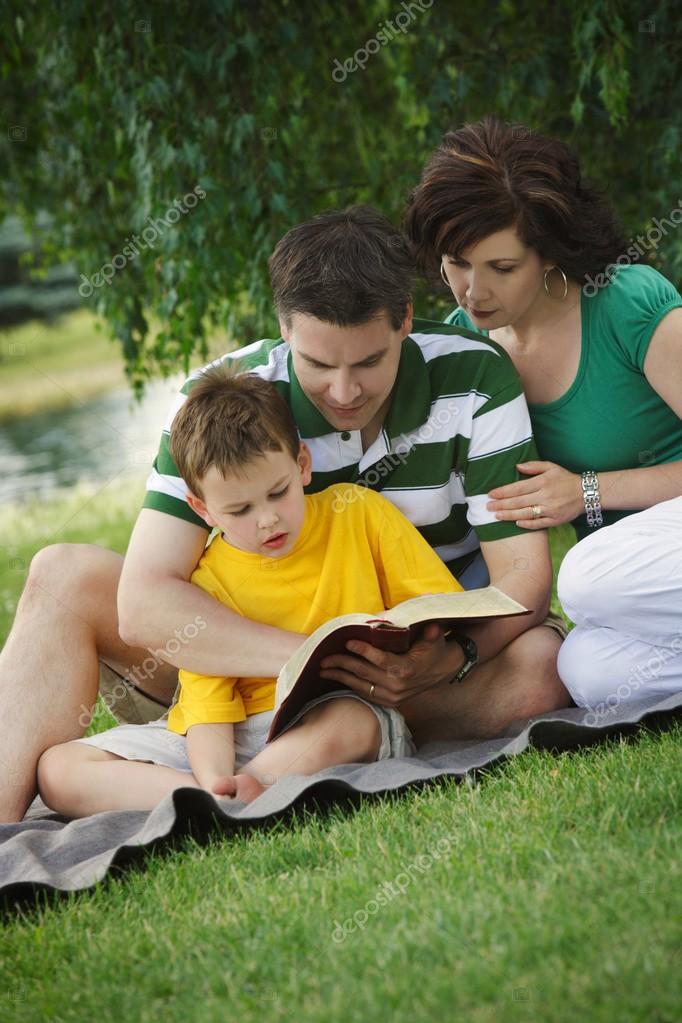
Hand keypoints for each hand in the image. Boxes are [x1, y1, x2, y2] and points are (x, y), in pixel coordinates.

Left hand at [319, 624, 456, 707]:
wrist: (444, 670)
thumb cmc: (435, 649)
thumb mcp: (434, 637)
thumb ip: (430, 631)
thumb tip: (430, 622)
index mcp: (407, 669)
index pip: (381, 660)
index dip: (364, 651)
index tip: (348, 642)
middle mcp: (397, 686)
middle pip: (364, 673)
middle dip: (342, 664)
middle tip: (324, 657)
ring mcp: (393, 697)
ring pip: (360, 685)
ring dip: (340, 677)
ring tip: (323, 669)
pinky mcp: (389, 702)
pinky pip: (365, 694)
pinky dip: (349, 685)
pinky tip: (337, 678)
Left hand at [487, 461, 583, 528]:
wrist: (587, 493)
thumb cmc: (566, 479)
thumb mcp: (551, 467)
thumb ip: (534, 466)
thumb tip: (517, 466)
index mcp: (543, 482)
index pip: (518, 488)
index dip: (503, 491)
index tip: (491, 494)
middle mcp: (546, 496)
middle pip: (519, 502)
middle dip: (501, 505)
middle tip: (488, 507)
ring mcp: (551, 509)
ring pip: (526, 514)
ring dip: (509, 515)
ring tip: (497, 516)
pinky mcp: (556, 520)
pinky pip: (538, 524)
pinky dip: (527, 524)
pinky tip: (516, 523)